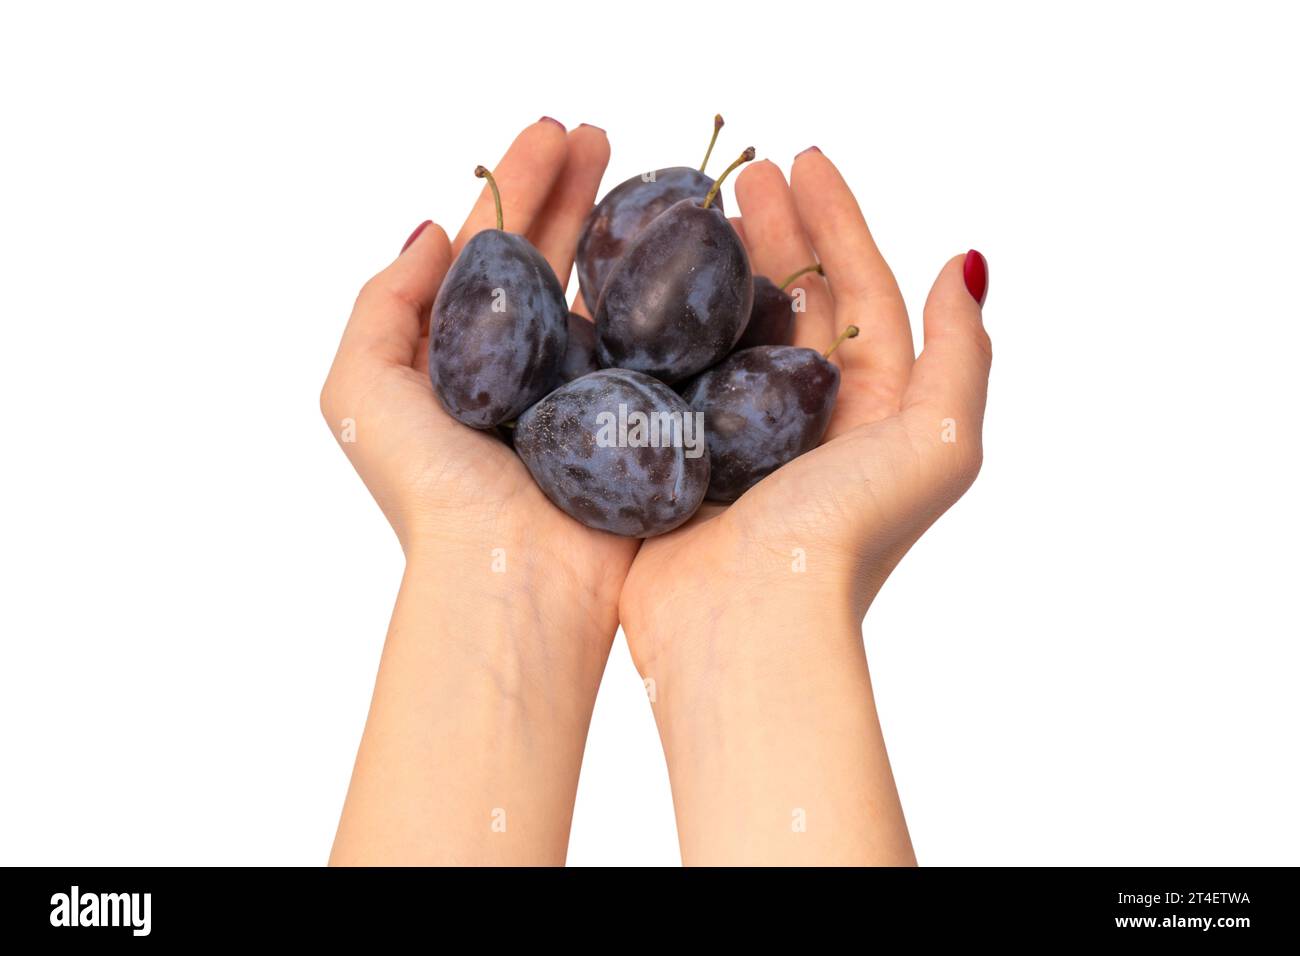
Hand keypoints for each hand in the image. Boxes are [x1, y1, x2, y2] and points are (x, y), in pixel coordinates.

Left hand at [319, 119, 637, 642]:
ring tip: (655, 179)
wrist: (513, 581)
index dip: (519, 186)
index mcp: (465, 355)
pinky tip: (694, 253)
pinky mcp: (639, 422)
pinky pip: (662, 347)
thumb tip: (431, 234)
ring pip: (611, 292)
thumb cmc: (432, 494)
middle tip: (601, 133)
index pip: (494, 250)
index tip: (550, 132)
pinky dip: (677, 299)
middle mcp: (526, 368)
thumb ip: (382, 304)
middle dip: (575, 189)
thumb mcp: (362, 391)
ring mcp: (588, 393)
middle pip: (554, 257)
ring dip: (629, 231)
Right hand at [619, 149, 991, 864]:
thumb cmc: (844, 540)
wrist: (745, 629)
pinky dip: (657, 322)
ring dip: (713, 268)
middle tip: (740, 175)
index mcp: (873, 408)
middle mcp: (807, 416)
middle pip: (792, 300)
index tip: (803, 159)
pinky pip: (668, 369)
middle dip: (774, 230)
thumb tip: (966, 265)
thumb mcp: (937, 446)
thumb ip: (961, 357)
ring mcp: (737, 434)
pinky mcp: (677, 454)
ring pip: (727, 328)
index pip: (861, 291)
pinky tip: (633, 282)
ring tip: (688, 213)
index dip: (838, 220)